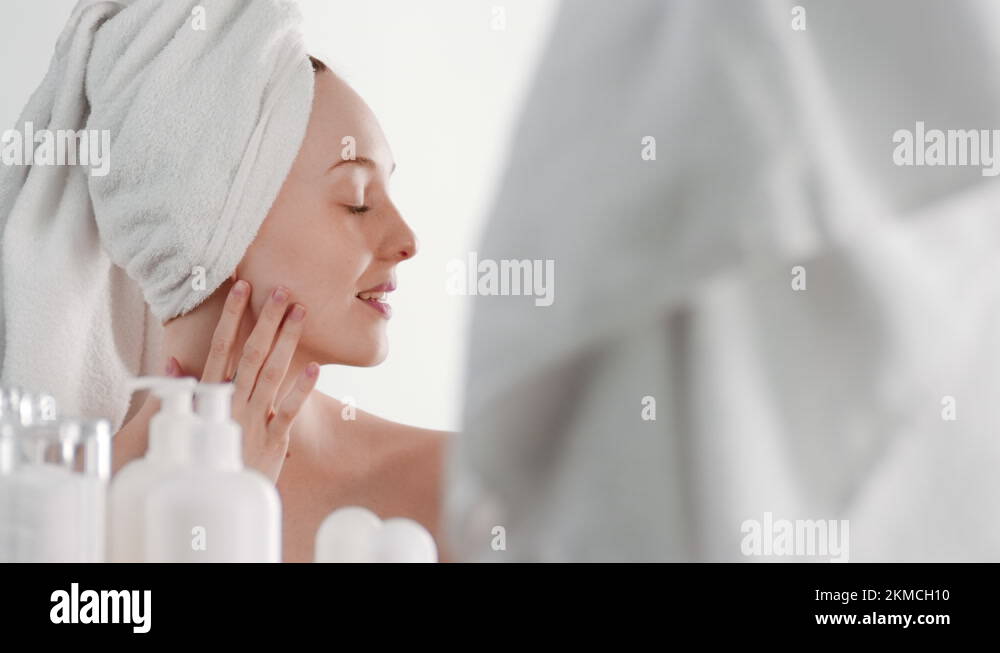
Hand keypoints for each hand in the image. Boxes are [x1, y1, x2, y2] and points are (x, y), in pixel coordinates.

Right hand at [169, 280, 318, 481]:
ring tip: (301, 313)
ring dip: (287, 341)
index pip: (220, 346)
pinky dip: (302, 389)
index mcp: (209, 395)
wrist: (210, 503)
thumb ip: (180, 391)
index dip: (232, 316)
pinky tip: (315, 367)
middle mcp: (231, 403)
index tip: (243, 287)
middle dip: (267, 320)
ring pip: (272, 373)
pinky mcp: (273, 441)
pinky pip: (289, 411)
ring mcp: (253, 420)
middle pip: (251, 353)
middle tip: (282, 290)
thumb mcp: (180, 424)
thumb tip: (173, 359)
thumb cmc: (198, 460)